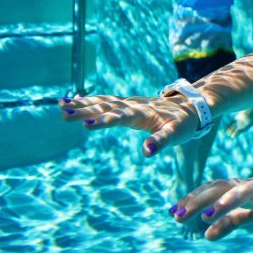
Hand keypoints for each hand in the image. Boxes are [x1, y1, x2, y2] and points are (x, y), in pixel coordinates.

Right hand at [58, 94, 200, 156]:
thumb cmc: (184, 123)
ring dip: (82, 103)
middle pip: (106, 107)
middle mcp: (133, 105)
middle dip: (84, 110)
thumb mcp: (177, 134)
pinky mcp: (128, 104)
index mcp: (142, 113)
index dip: (104, 121)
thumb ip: (162, 141)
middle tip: (63, 113)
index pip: (120, 117)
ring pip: (103, 102)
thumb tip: (147, 152)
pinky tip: (74, 99)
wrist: (190, 106)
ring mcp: (129, 103)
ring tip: (61, 104)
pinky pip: (106, 101)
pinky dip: (90, 100)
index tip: (85, 124)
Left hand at [170, 169, 252, 239]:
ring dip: (226, 202)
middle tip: (179, 215)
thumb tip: (206, 235)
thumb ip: (232, 221)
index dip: (194, 198)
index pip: (215, 188)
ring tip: (208, 216)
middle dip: (201, 200)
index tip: (173, 212)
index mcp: (245, 187)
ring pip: (248, 190)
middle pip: (225, 186)